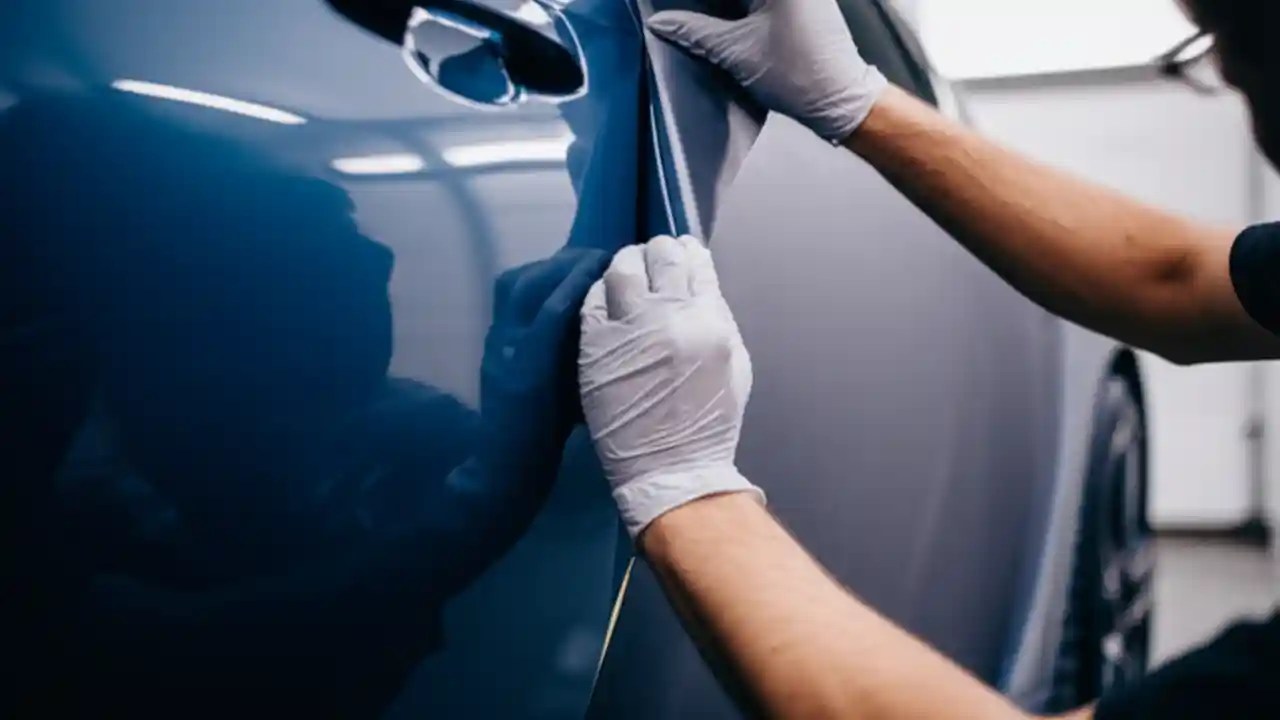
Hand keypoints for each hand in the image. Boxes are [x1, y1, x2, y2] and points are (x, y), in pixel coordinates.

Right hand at [430, 247, 610, 577]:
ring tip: (602, 262)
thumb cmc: (538, 431)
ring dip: (567, 267)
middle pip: (523, 278)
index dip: (556, 265)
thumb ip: (567, 350)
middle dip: (564, 260)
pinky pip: (544, 317)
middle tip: (603, 255)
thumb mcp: (550, 379)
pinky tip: (595, 282)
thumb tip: (607, 323)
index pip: (520, 285)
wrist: (506, 473)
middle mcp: (500, 338)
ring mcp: (507, 352)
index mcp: (504, 340)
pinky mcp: (522, 370)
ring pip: (529, 287)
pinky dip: (568, 292)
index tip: (590, 258)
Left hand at [579, 236, 762, 537]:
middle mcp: (671, 317)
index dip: (687, 251)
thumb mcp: (735, 366)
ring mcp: (629, 330)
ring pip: (621, 269)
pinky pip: (592, 301)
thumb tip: (701, 284)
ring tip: (623, 271)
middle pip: (659, 257)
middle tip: (650, 257)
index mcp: (710, 321)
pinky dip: (598, 292)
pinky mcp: (594, 347)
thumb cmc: (708, 425)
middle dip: (655, 251)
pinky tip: (602, 300)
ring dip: (623, 264)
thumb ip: (719, 320)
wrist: (669, 470)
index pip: (696, 263)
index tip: (681, 250)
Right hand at [647, 0, 888, 142]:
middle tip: (680, 13)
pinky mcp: (802, 2)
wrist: (841, 100)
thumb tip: (658, 22)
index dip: (698, 1)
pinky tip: (716, 14)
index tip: (672, 7)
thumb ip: (694, 32)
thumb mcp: (735, 52)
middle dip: (708, 4)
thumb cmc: (794, 75)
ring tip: (694, 15)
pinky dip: (739, 6)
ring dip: (723, 6)